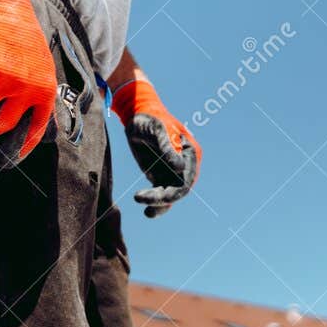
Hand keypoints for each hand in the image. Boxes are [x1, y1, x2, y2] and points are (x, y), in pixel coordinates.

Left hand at [111, 76, 200, 216]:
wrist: (136, 114)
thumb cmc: (149, 117)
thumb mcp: (157, 129)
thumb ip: (167, 147)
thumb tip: (181, 168)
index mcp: (190, 153)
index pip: (188, 177)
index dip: (176, 188)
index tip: (157, 192)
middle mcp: (186, 165)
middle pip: (180, 189)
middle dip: (164, 197)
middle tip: (143, 199)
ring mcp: (174, 171)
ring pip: (170, 194)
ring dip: (159, 204)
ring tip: (146, 211)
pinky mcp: (161, 175)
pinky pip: (161, 193)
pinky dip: (156, 204)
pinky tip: (148, 213)